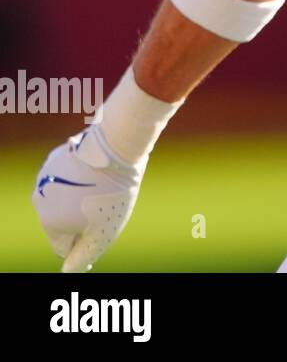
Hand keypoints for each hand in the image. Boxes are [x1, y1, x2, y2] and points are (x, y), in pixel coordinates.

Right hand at [32, 124, 145, 272]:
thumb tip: (69, 271)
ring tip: (102, 185)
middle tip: (104, 203)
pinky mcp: (55, 159)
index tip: (101, 224)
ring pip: (64, 197)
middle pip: (62, 221)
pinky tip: (97, 170)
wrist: (114, 148)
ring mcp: (45, 178)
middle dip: (81, 218)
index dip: (84, 240)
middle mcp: (40, 201)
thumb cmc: (112, 193)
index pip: (62, 245)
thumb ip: (83, 255)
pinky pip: (68, 176)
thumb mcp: (103, 232)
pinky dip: (80, 177)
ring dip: (80, 196)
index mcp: (49, 222)